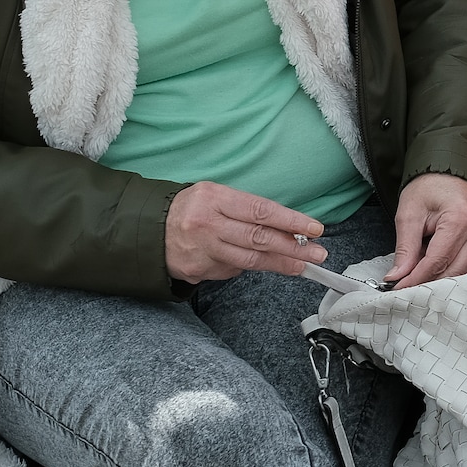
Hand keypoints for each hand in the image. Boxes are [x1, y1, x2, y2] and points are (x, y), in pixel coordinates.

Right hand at [166, 182, 325, 283]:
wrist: (149, 229)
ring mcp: (201, 250)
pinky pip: (231, 270)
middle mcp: (207, 224)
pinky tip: (258, 264)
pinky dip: (247, 267)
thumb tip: (285, 226)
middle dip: (293, 247)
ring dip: (280, 264)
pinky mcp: (197, 270)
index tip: (313, 229)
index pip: (261, 210)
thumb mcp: (215, 196)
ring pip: (249, 260)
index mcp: (214, 198)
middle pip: (258, 238)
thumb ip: (247, 209)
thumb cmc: (192, 209)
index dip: (290, 221)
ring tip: (301, 265)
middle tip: (317, 253)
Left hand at [386, 173, 466, 289]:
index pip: (437, 262)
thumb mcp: (410, 213)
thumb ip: (405, 248)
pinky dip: (451, 267)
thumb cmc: (430, 186)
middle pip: (453, 272)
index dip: (415, 279)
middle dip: (427, 282)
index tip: (397, 288)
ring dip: (439, 275)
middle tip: (405, 285)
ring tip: (418, 271)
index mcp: (461, 219)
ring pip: (463, 272)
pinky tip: (436, 261)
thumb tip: (397, 277)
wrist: (453, 171)